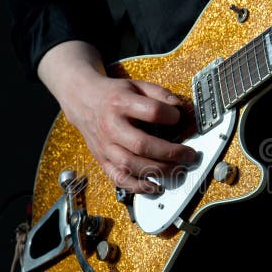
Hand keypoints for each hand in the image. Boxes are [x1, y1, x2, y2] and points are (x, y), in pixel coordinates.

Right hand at [39, 41, 197, 193]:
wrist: (82, 100)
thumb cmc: (113, 95)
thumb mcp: (136, 85)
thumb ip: (159, 93)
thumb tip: (179, 108)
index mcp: (120, 103)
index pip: (151, 112)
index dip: (170, 116)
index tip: (178, 117)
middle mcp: (111, 127)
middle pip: (142, 145)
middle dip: (170, 153)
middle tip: (189, 154)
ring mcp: (105, 146)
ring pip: (131, 165)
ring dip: (158, 171)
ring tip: (177, 170)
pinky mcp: (102, 160)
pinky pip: (119, 178)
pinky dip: (137, 186)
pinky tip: (155, 186)